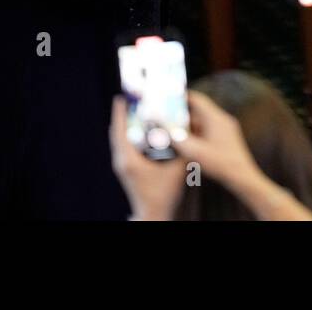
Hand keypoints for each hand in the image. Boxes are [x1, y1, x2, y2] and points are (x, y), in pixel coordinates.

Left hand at [109, 95, 186, 219]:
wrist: (155, 215)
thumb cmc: (164, 194)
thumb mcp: (179, 169)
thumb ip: (186, 148)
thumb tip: (193, 127)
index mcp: (128, 159)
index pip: (119, 129)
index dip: (120, 111)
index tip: (123, 96)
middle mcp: (121, 161)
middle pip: (118, 132)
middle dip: (125, 114)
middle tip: (136, 100)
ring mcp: (121, 166)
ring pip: (120, 140)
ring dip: (128, 125)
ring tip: (139, 111)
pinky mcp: (126, 170)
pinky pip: (124, 147)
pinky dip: (131, 136)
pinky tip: (144, 131)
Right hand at [174, 90, 260, 189]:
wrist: (242, 177)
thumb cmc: (219, 163)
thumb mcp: (192, 150)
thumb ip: (173, 135)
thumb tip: (158, 122)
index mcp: (215, 117)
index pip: (196, 99)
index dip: (181, 97)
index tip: (167, 99)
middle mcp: (222, 119)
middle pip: (199, 110)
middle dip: (182, 113)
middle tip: (166, 117)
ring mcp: (226, 129)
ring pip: (204, 121)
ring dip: (190, 125)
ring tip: (174, 131)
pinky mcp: (228, 138)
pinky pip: (209, 130)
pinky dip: (198, 133)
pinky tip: (189, 143)